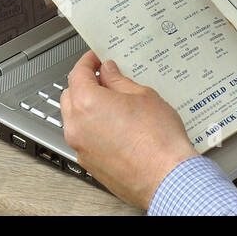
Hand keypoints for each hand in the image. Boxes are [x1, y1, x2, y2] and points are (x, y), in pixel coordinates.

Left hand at [61, 50, 197, 210]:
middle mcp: (77, 127)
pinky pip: (84, 139)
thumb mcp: (143, 96)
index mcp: (87, 104)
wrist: (166, 177)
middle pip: (70, 96)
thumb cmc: (158, 139)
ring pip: (75, 119)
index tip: (96, 58)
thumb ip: (119, 81)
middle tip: (106, 77)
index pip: (77, 74)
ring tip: (114, 103)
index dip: (87, 61)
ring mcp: (81, 148)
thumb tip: (109, 72)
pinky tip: (117, 126)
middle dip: (85, 84)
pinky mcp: (90, 165)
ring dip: (87, 107)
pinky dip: (94, 128)